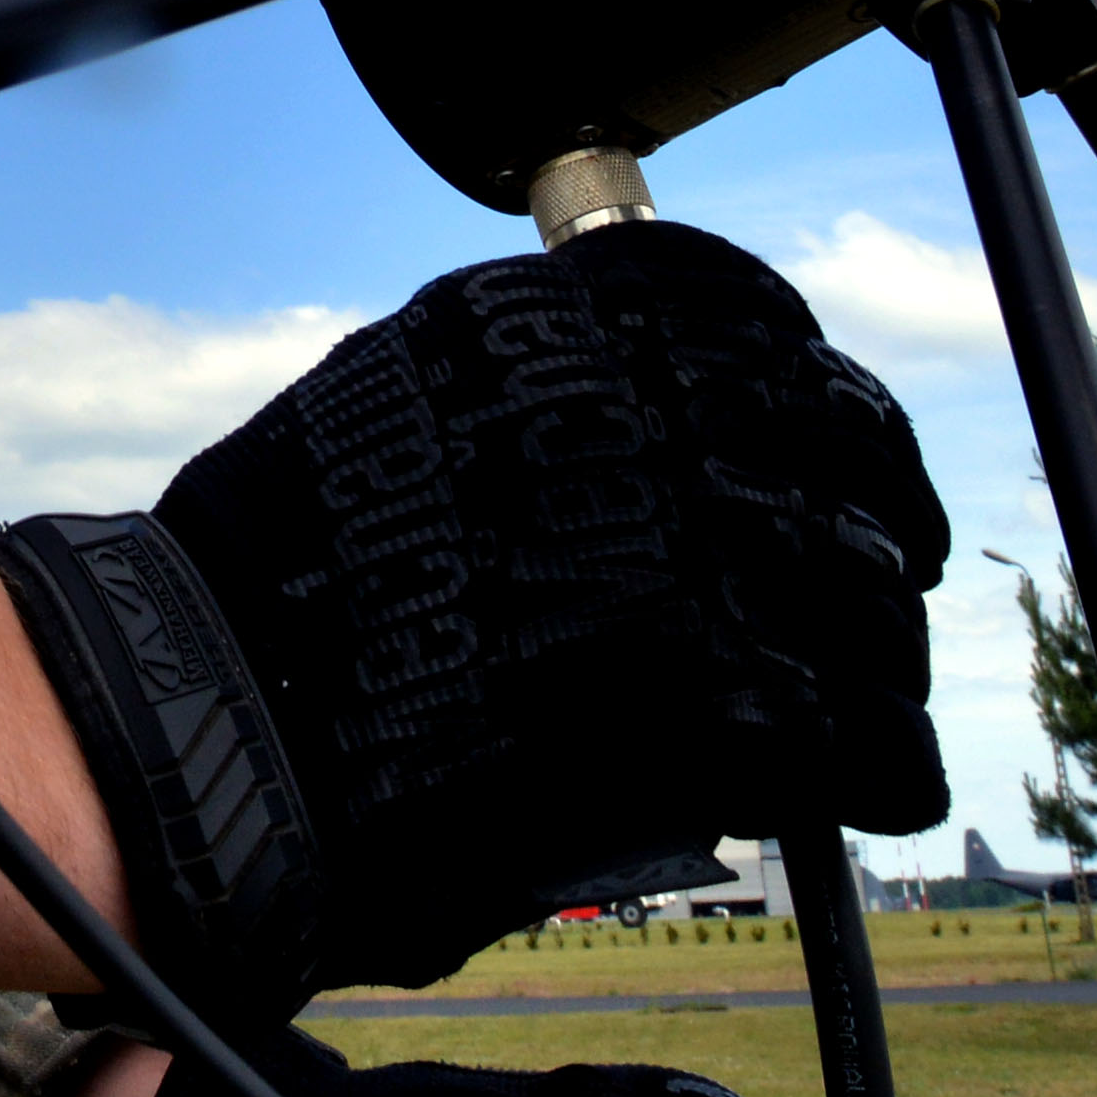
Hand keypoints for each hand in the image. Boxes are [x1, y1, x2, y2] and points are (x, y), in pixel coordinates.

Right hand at [0, 217, 943, 1016]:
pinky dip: (883, 759)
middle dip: (879, 507)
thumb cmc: (266, 582)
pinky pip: (858, 722)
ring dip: (883, 647)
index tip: (823, 431)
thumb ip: (522, 389)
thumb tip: (630, 408)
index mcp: (556, 326)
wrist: (202, 720)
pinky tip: (882, 784)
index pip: (750, 312)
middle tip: (893, 567)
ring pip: (864, 588)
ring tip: (882, 701)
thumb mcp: (394, 399)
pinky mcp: (710, 695)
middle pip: (840, 438)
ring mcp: (687, 550)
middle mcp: (640, 412)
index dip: (807, 382)